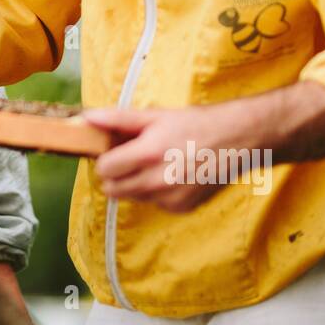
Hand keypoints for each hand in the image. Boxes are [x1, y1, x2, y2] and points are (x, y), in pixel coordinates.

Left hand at [83, 82, 324, 210]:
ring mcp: (171, 199)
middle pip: (113, 190)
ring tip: (154, 163)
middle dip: (115, 175)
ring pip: (133, 198)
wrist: (237, 140)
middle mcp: (158, 181)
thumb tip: (86, 118)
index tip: (112, 152)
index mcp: (148, 154)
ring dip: (134, 184)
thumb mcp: (155, 116)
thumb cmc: (194, 123)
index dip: (104, 160)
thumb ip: (117, 119)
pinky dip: (156, 192)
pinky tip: (172, 174)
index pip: (104, 170)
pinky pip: (154, 203)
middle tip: (128, 159)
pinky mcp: (182, 208)